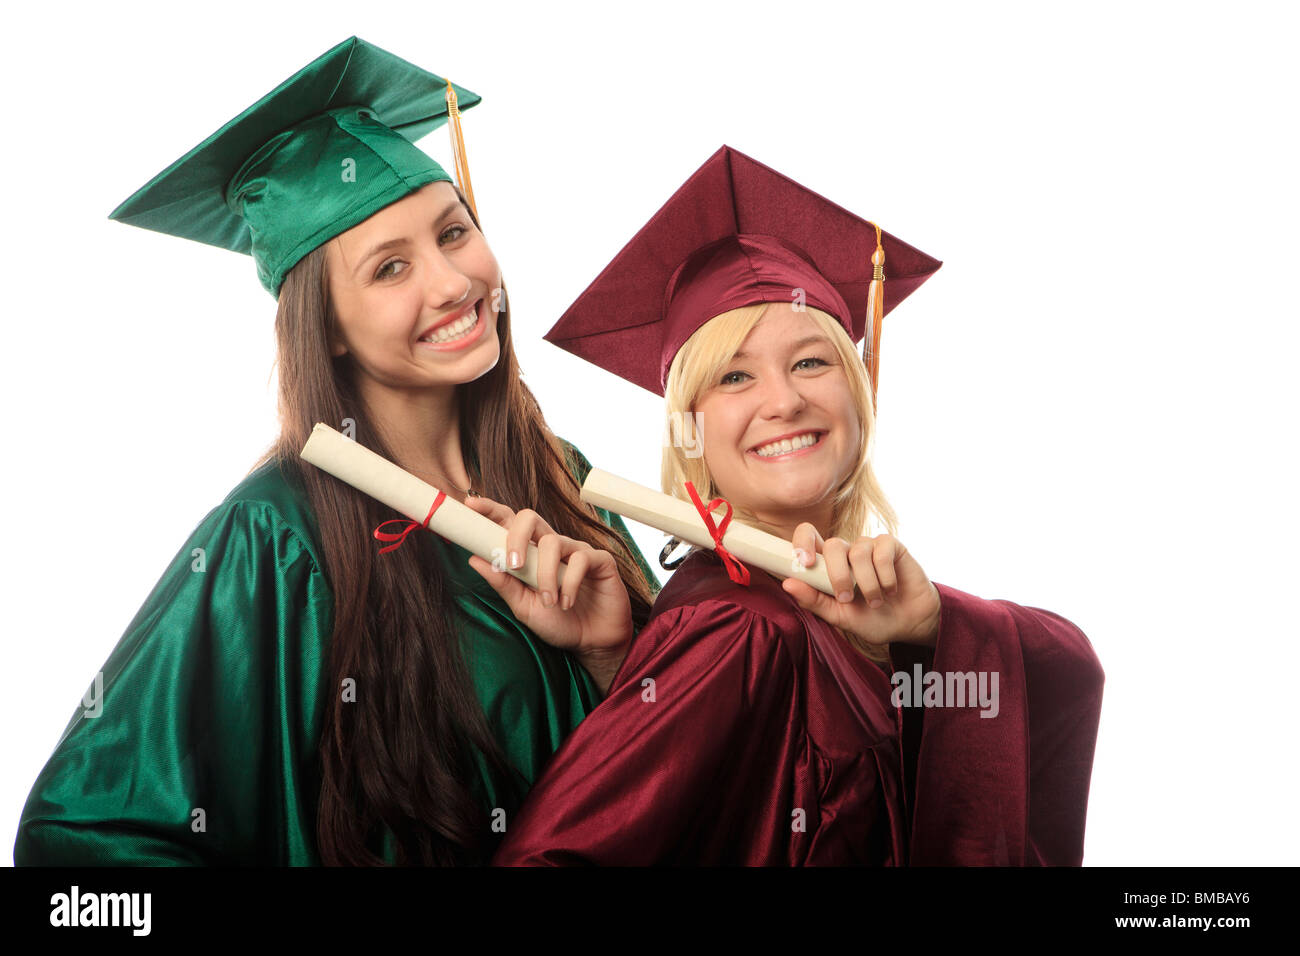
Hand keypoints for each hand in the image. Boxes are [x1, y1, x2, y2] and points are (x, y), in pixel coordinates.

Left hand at [462, 495, 633, 667]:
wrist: (592, 642)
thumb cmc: (557, 622)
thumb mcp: (523, 607)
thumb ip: (503, 584)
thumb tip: (475, 559)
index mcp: (530, 553)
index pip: (509, 523)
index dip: (491, 510)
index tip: (470, 504)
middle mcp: (552, 546)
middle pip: (529, 518)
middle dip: (516, 536)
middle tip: (514, 565)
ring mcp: (576, 550)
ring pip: (553, 542)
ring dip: (546, 575)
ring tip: (548, 601)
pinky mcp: (600, 560)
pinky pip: (581, 559)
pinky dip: (570, 583)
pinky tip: (567, 602)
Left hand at [781, 523, 940, 647]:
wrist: (910, 624)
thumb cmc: (872, 619)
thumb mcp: (840, 617)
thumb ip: (814, 601)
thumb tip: (787, 583)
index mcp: (829, 565)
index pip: (808, 536)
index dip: (802, 542)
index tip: (804, 562)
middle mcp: (847, 551)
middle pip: (834, 545)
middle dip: (838, 575)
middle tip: (847, 598)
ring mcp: (870, 546)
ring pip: (858, 552)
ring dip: (867, 583)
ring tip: (876, 601)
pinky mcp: (891, 546)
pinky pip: (882, 551)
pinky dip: (885, 575)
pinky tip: (891, 589)